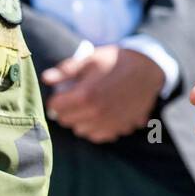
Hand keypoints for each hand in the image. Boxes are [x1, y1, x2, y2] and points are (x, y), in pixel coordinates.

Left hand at [43, 45, 164, 143]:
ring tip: (88, 106)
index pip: (55, 107)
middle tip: (75, 98)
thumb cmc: (116, 61)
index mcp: (85, 95)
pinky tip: (101, 115)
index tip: (63, 92)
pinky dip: (96, 128)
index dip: (56, 98)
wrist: (148, 68)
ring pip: (81, 131)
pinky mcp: (120, 128)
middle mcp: (96, 113)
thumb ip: (66, 70)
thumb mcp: (90, 59)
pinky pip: (99, 136)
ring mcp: (109, 123)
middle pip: (66, 121)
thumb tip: (45, 78)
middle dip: (66, 110)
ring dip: (80, 120)